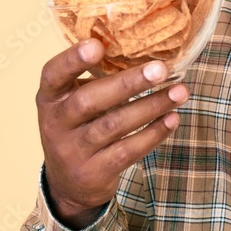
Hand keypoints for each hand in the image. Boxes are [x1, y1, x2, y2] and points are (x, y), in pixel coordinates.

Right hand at [35, 38, 188, 229]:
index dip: (72, 59)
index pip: (53, 75)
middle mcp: (56, 124)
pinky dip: (153, 133)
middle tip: (161, 69)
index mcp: (50, 98)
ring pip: (114, 125)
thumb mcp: (74, 101)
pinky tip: (172, 118)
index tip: (97, 45)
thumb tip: (146, 47)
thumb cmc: (79, 127)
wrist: (69, 185)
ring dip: (151, 106)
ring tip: (180, 92)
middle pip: (89, 101)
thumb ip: (97, 78)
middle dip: (128, 83)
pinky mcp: (94, 172)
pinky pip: (128, 151)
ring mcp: (73, 151)